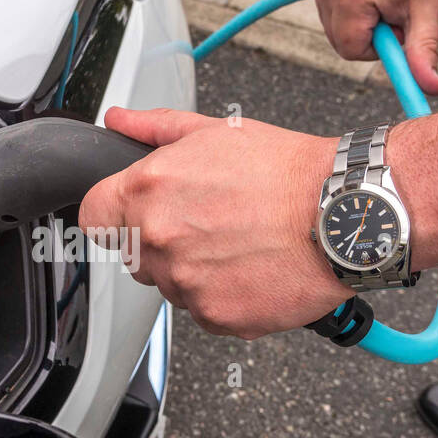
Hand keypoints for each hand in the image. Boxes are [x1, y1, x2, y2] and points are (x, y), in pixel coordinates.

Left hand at [78, 106, 351, 339]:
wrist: (343, 214)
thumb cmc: (287, 172)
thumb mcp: (214, 132)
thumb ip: (154, 128)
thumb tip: (120, 120)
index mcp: (148, 191)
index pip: (94, 216)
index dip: (114, 213)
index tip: (132, 214)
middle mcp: (159, 240)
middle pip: (135, 253)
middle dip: (162, 239)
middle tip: (210, 222)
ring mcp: (185, 283)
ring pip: (170, 283)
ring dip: (194, 269)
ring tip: (240, 243)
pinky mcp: (214, 316)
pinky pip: (203, 310)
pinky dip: (223, 295)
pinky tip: (252, 268)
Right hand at [314, 0, 437, 95]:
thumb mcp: (428, 10)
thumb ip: (423, 53)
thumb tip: (431, 89)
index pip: (351, 50)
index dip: (379, 48)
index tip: (400, 26)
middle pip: (340, 40)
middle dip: (369, 35)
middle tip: (396, 10)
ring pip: (335, 25)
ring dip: (362, 21)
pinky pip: (333, 6)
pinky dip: (352, 6)